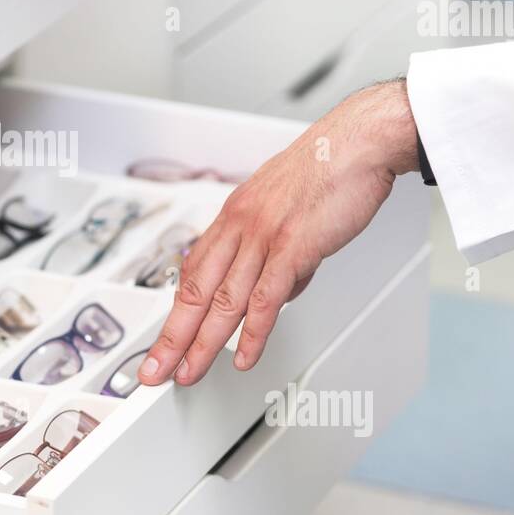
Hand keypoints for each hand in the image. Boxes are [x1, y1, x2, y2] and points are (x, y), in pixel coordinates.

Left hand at [138, 80, 420, 386]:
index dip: (176, 311)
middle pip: (196, 291)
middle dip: (173, 337)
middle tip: (156, 369)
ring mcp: (263, 236)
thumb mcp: (284, 209)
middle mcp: (239, 226)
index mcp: (232, 216)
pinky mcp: (292, 245)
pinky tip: (243, 356)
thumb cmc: (327, 169)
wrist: (357, 141)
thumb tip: (275, 290)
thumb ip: (274, 251)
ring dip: (203, 344)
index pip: (193, 273)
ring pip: (224, 300)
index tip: (165, 340)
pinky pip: (266, 297)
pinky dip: (254, 332)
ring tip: (189, 373)